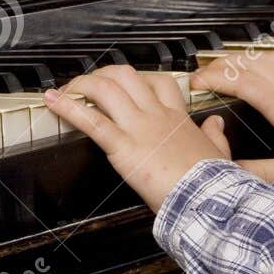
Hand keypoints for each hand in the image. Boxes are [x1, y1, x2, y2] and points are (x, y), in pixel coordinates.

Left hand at [43, 65, 230, 210]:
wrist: (207, 198)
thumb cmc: (213, 182)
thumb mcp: (219, 152)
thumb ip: (215, 135)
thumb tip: (216, 124)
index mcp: (176, 118)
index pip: (158, 83)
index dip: (138, 78)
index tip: (124, 83)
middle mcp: (155, 116)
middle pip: (126, 77)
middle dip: (103, 75)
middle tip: (89, 83)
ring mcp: (138, 128)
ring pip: (105, 90)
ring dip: (82, 84)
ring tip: (66, 89)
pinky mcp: (124, 147)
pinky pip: (92, 121)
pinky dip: (69, 108)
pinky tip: (54, 101)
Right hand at [191, 50, 273, 192]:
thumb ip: (258, 173)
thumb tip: (228, 169)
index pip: (241, 80)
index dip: (214, 77)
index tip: (195, 82)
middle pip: (252, 62)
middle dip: (223, 65)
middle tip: (205, 76)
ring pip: (273, 57)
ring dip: (248, 59)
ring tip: (232, 69)